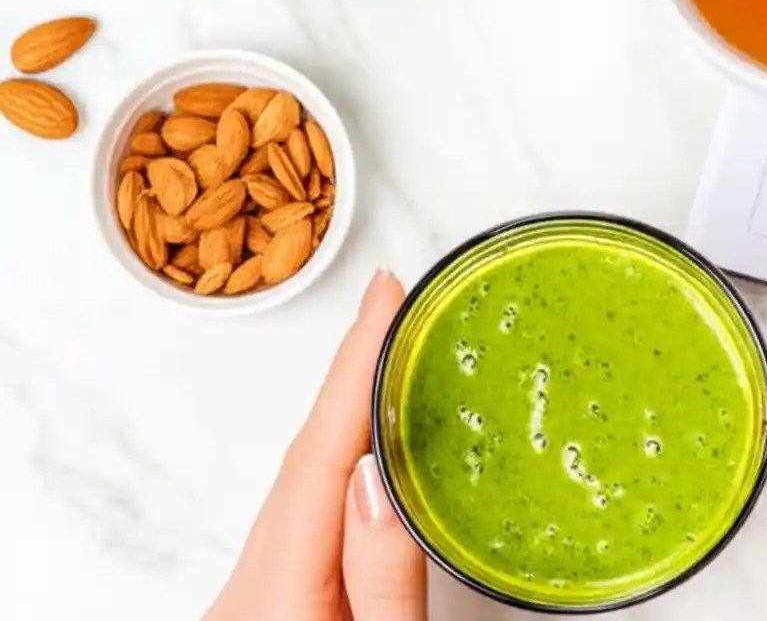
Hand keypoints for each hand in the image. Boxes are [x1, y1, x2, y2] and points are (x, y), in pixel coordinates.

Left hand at [206, 269, 427, 620]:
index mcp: (275, 595)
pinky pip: (306, 512)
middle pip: (306, 460)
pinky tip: (371, 447)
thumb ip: (381, 580)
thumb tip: (377, 480)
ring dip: (349, 417)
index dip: (353, 366)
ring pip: (305, 485)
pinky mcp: (268, 604)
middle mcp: (248, 588)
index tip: (383, 297)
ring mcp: (252, 596)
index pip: (318, 455)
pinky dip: (339, 465)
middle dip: (354, 374)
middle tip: (398, 307)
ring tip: (395, 358)